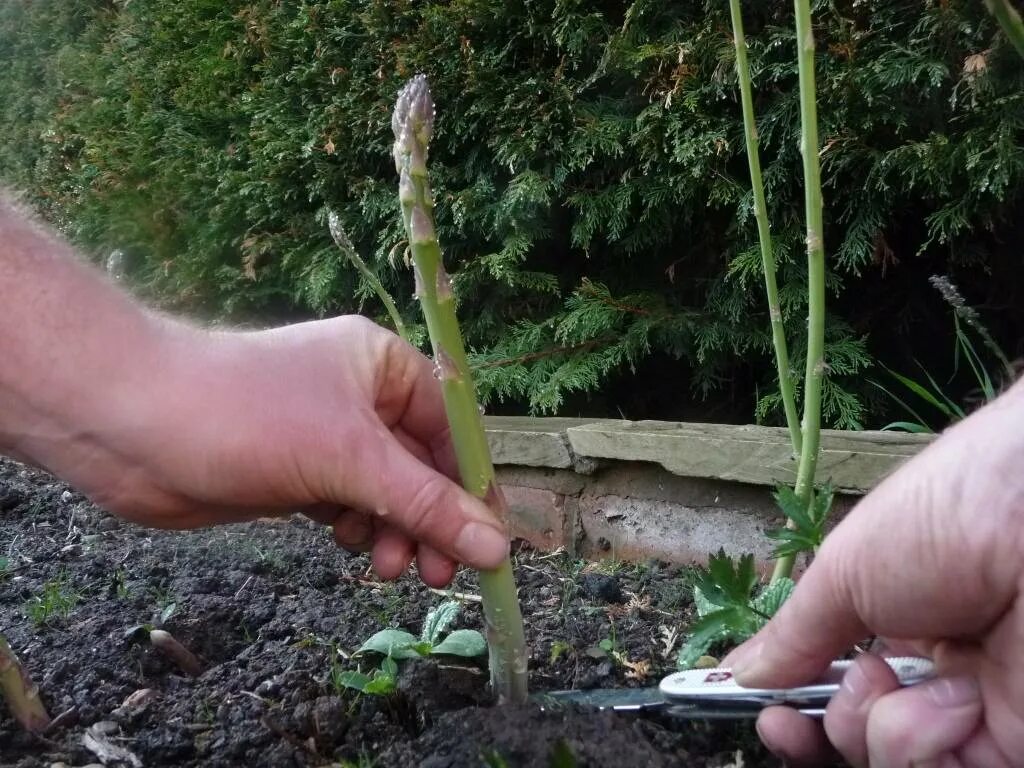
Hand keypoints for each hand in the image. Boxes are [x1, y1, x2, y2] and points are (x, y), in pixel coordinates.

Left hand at [37, 315, 508, 587]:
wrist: (131, 425)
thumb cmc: (247, 415)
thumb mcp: (350, 459)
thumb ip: (426, 504)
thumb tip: (496, 547)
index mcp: (382, 366)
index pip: (451, 428)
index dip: (472, 485)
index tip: (489, 540)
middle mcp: (360, 396)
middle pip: (421, 466)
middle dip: (431, 519)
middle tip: (441, 574)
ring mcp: (326, 436)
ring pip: (385, 493)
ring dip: (395, 531)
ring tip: (388, 565)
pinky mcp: (297, 473)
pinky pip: (349, 506)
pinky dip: (358, 529)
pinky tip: (348, 544)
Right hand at [725, 381, 1023, 766]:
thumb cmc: (941, 516)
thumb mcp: (845, 570)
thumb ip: (794, 635)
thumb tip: (742, 672)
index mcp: (898, 626)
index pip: (838, 691)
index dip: (800, 715)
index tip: (772, 719)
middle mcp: (937, 675)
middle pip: (858, 737)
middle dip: (832, 721)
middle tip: (847, 687)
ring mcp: (977, 713)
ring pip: (894, 762)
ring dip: (876, 727)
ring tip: (897, 679)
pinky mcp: (1014, 742)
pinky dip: (923, 746)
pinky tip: (950, 703)